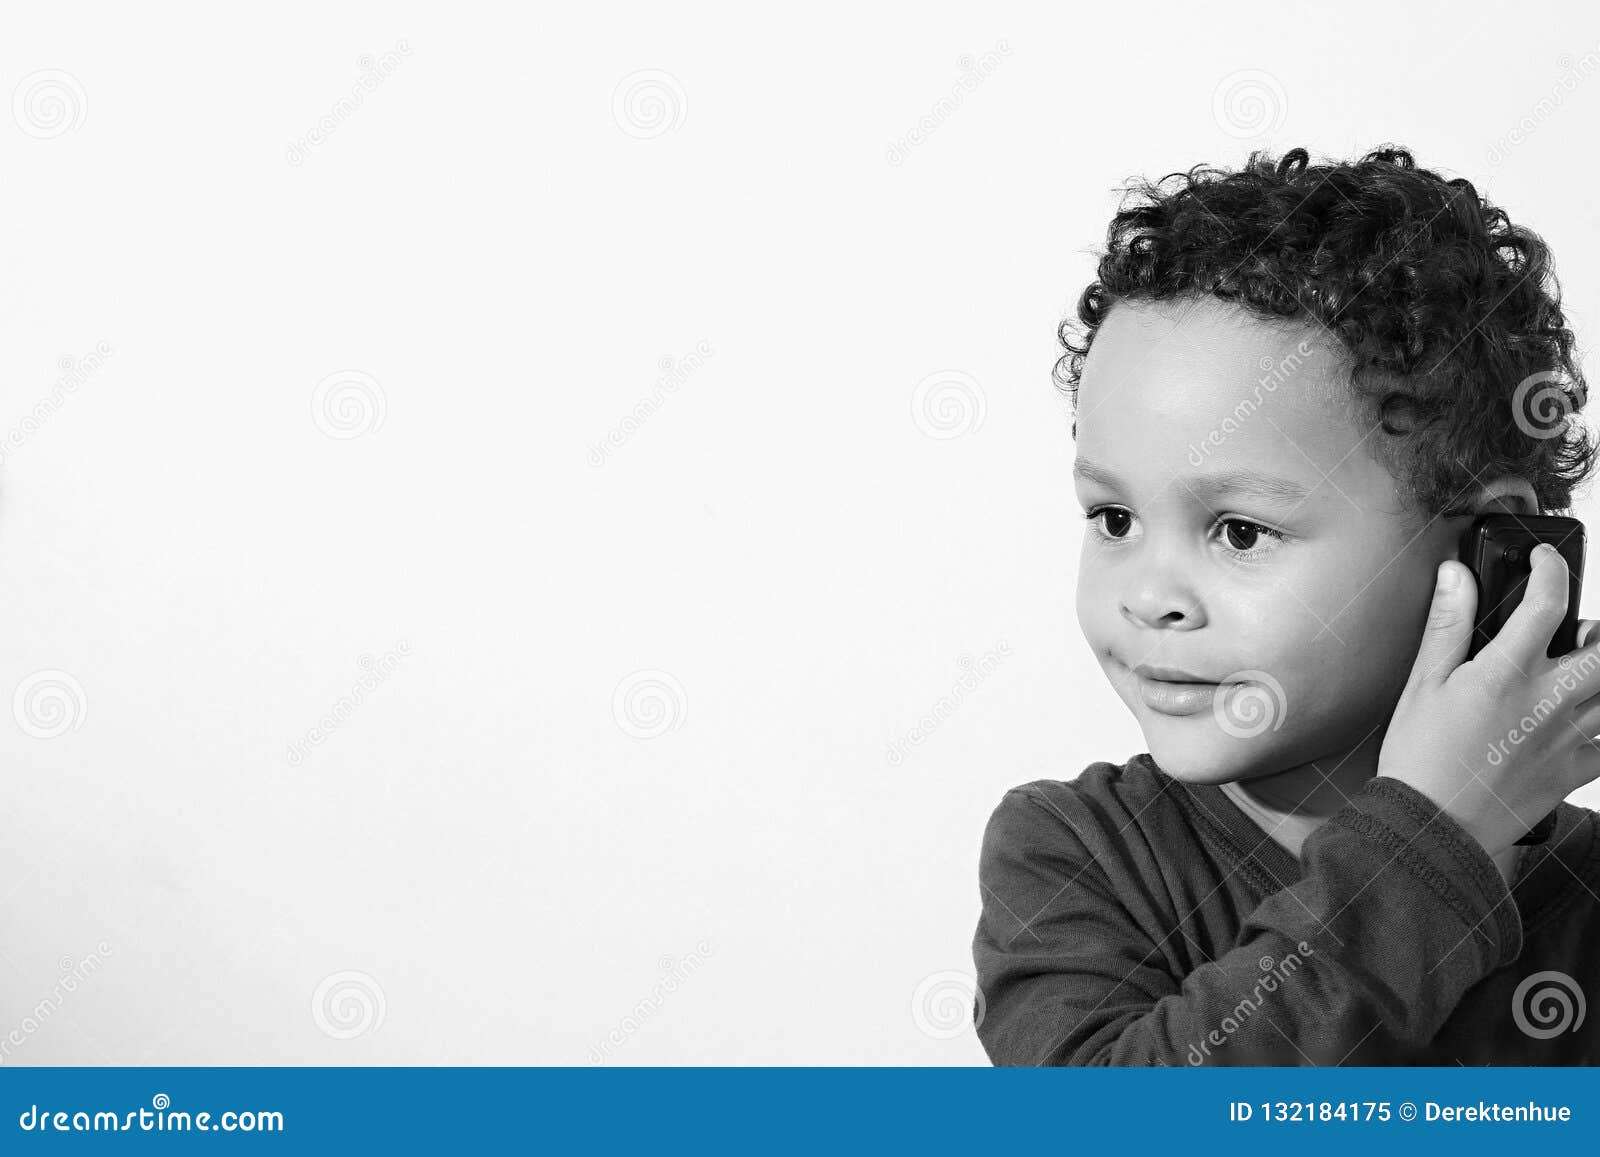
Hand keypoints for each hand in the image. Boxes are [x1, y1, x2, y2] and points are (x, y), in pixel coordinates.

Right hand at [1377, 544, 1599, 859]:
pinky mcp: (1573, 772)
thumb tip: (1455, 576)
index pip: (1547, 603)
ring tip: (1587, 669)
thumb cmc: (1421, 758)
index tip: (1545, 561)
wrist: (1433, 827)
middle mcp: (1547, 701)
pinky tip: (1589, 724)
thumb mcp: (1422, 684)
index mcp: (1506, 673)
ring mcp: (1567, 738)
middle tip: (1582, 629)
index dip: (1551, 570)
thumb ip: (1446, 625)